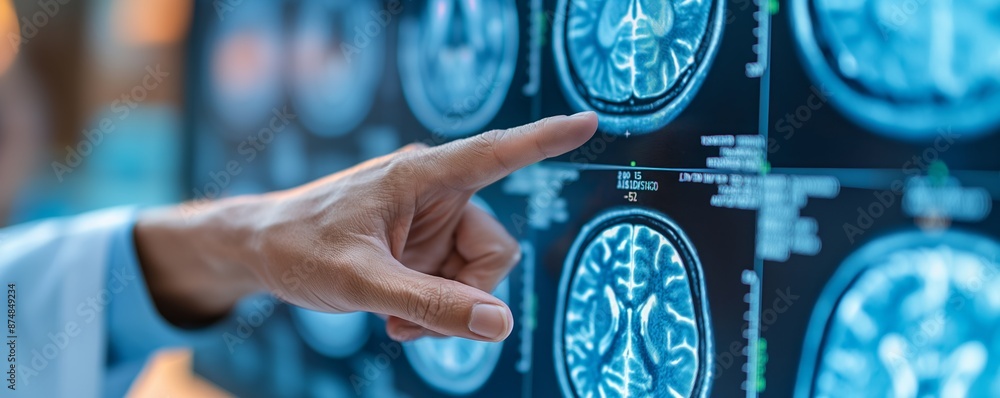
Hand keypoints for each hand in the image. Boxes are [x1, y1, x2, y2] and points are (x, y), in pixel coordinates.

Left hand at [135, 113, 597, 341]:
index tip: (589, 121)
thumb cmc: (299, 248)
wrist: (259, 252)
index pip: (496, 153)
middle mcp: (435, 194)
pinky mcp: (423, 247)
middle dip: (466, 295)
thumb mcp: (361, 282)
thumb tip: (500, 325)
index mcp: (421, 176)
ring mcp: (431, 223)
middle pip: (492, 249)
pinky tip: (396, 319)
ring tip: (397, 323)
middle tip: (417, 324)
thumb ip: (430, 304)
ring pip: (476, 275)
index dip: (545, 139)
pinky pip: (454, 284)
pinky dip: (434, 310)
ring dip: (446, 309)